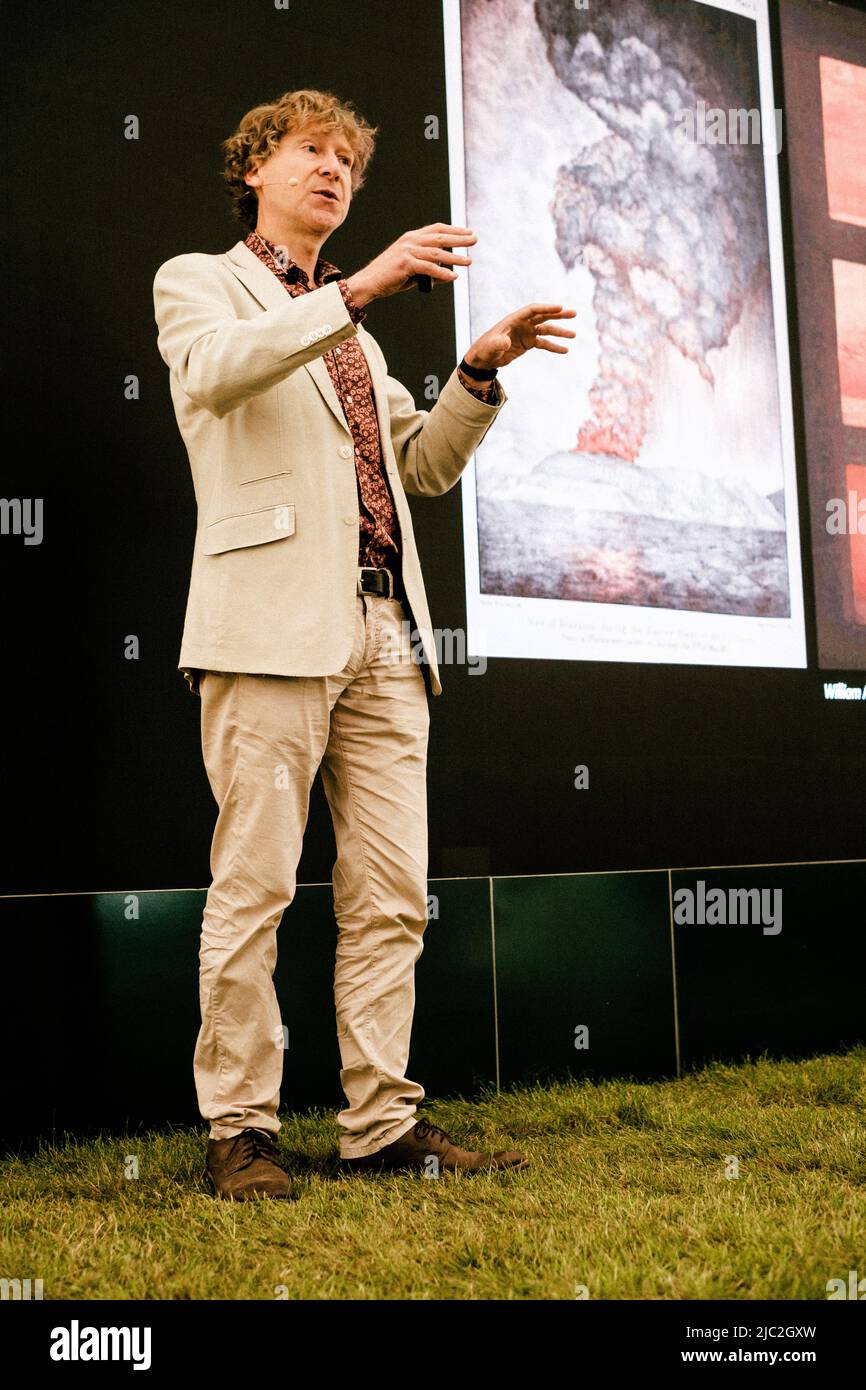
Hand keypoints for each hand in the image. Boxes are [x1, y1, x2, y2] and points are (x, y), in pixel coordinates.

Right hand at [346, 223, 475, 304]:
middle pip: (440, 237)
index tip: (468, 232)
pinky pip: (429, 268)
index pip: (436, 229)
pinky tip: (453, 276)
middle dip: (459, 238)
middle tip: (475, 239)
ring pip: (437, 253)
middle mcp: (410, 240)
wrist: (370, 282)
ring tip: (469, 262)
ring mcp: (407, 251)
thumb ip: (430, 269)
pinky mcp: (405, 264)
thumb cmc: (390, 277)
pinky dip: (443, 273)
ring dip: (455, 258)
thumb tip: (450, 275)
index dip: (454, 229)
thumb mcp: (413, 270)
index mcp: (411, 237)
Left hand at [465, 304, 576, 369]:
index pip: (533, 310)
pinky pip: (543, 343)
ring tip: (574, 335)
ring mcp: (526, 333)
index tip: (560, 308)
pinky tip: (565, 350)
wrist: (483, 359)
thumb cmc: (484, 350)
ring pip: (546, 329)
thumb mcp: (490, 347)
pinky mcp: (528, 343)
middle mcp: (522, 324)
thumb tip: (505, 342)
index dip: (547, 308)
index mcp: (514, 319)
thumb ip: (497, 344)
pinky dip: (554, 346)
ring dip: (560, 332)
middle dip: (559, 315)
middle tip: (574, 313)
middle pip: (543, 316)